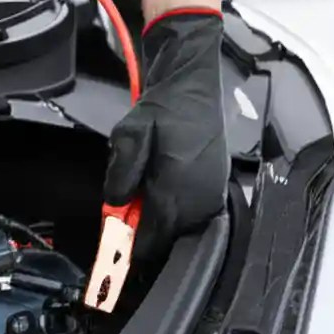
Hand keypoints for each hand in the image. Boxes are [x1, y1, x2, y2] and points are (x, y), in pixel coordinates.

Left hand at [104, 10, 228, 259]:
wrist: (196, 88)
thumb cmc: (163, 110)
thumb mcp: (129, 134)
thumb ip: (120, 173)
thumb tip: (116, 206)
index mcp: (177, 194)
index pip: (150, 245)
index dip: (128, 245)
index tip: (114, 233)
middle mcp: (200, 205)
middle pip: (164, 241)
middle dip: (144, 228)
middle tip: (132, 198)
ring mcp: (213, 201)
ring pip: (178, 231)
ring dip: (159, 217)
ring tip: (150, 185)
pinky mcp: (218, 194)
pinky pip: (191, 218)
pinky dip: (175, 210)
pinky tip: (166, 182)